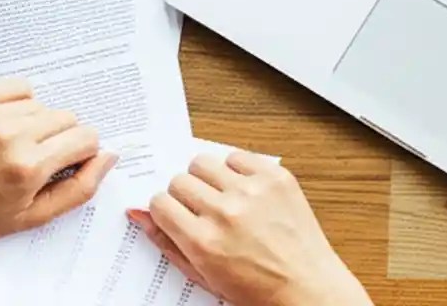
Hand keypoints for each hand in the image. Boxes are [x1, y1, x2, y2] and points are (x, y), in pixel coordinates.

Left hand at [0, 77, 117, 254]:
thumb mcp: (32, 218)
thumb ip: (79, 188)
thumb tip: (109, 156)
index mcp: (28, 168)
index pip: (85, 138)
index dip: (81, 152)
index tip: (64, 162)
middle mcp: (10, 136)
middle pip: (67, 118)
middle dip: (59, 138)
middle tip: (34, 158)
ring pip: (43, 104)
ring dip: (36, 122)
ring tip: (11, 145)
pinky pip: (18, 87)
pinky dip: (18, 102)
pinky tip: (2, 124)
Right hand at [128, 152, 371, 305]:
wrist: (307, 287)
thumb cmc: (257, 289)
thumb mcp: (204, 276)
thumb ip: (167, 243)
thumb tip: (139, 214)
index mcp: (203, 241)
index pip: (160, 203)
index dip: (166, 209)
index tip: (176, 214)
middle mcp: (224, 212)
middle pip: (179, 181)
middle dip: (186, 195)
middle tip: (202, 210)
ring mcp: (251, 191)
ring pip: (203, 162)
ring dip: (207, 177)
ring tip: (222, 197)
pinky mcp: (275, 177)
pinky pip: (237, 156)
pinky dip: (237, 170)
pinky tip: (245, 190)